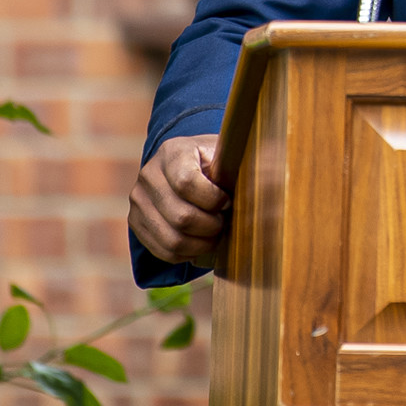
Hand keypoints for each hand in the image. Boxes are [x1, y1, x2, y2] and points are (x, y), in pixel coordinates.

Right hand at [128, 133, 230, 263]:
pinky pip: (162, 251)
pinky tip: (201, 243)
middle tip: (224, 223)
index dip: (213, 200)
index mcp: (172, 151)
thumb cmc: (213, 163)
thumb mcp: (225, 155)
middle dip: (211, 226)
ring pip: (171, 239)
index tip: (227, 201)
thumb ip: (238, 167)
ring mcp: (138, 200)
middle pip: (181, 216)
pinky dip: (186, 253)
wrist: (185, 166)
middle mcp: (149, 175)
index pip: (186, 183)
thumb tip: (269, 180)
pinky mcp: (136, 222)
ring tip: (215, 235)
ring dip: (201, 244)